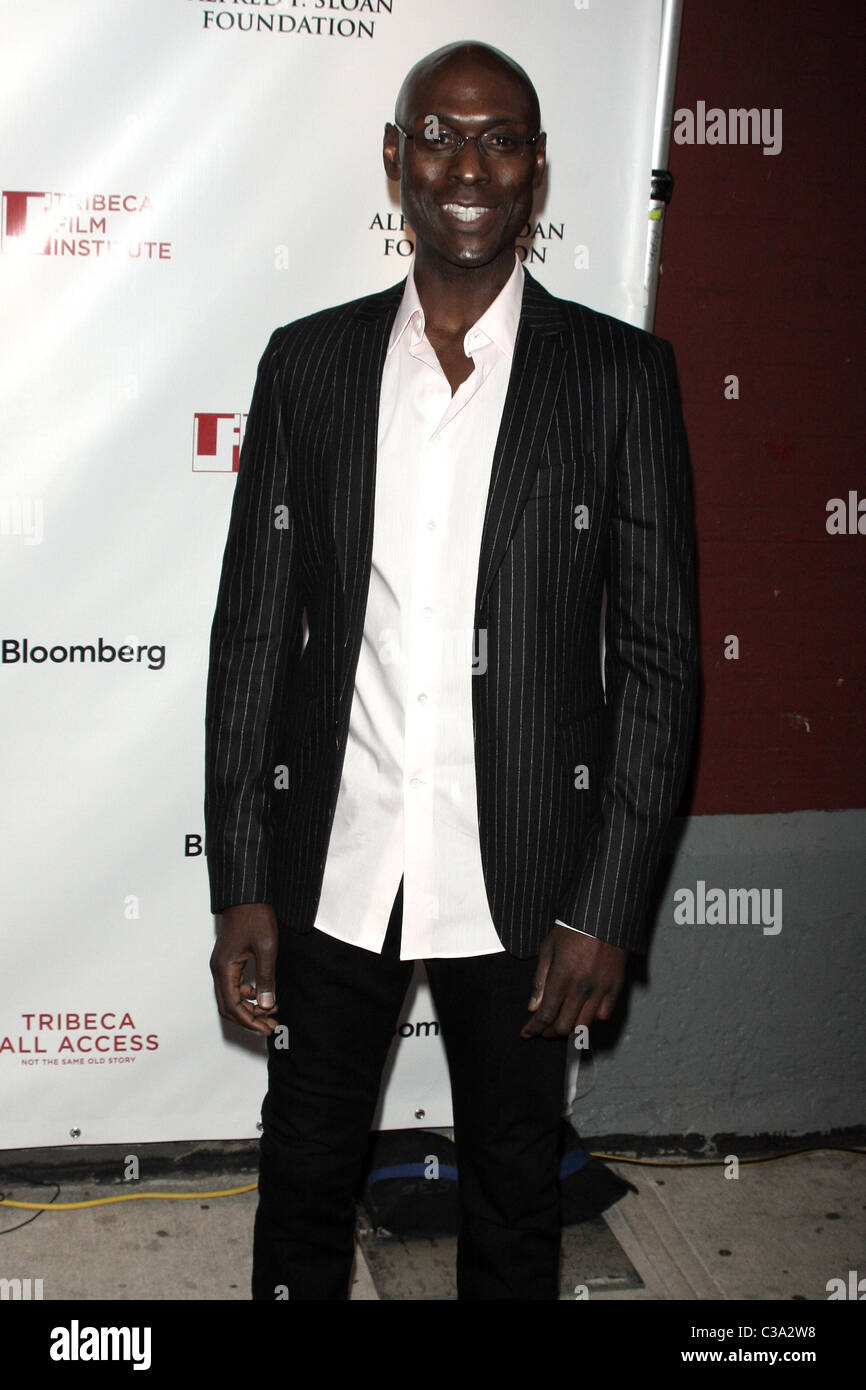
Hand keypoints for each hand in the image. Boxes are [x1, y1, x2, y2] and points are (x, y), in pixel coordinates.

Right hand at [210, 902, 279, 1035]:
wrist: (248, 895)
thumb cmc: (255, 916)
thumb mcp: (266, 948)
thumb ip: (265, 978)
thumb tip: (267, 1005)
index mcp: (224, 968)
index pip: (233, 1006)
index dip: (249, 1021)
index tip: (267, 1029)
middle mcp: (219, 969)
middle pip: (228, 1006)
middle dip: (249, 1019)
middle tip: (270, 1026)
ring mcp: (222, 965)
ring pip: (231, 997)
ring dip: (249, 1008)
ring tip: (272, 1011)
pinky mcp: (229, 961)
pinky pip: (234, 986)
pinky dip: (248, 995)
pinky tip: (265, 994)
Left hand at [521, 924, 626, 1038]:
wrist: (604, 916)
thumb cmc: (572, 928)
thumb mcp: (548, 948)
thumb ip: (540, 980)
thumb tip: (533, 1008)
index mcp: (561, 976)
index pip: (546, 1014)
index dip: (534, 1028)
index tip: (527, 1033)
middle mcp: (581, 987)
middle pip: (564, 1026)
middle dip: (550, 1032)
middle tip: (543, 1030)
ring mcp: (600, 989)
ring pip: (584, 1025)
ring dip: (569, 1030)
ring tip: (561, 1025)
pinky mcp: (615, 987)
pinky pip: (603, 1015)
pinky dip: (591, 1020)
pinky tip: (583, 1013)